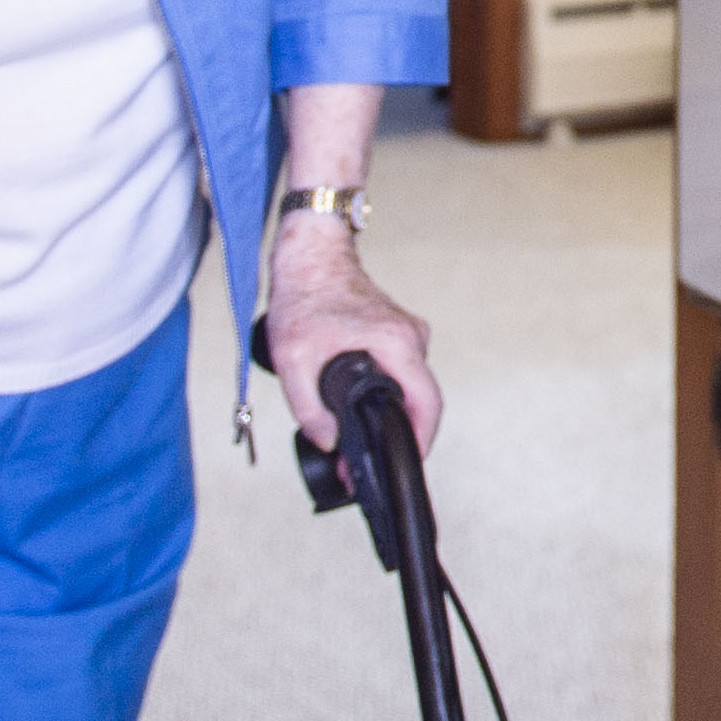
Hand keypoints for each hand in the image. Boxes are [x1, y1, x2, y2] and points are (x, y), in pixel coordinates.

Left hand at [268, 216, 441, 455]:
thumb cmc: (303, 296)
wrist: (310, 256)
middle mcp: (412, 338)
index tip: (405, 464)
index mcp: (396, 343)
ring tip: (361, 439)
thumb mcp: (292, 359)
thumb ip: (308, 408)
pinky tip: (362, 407)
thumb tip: (329, 441)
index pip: (428, 402)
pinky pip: (403, 372)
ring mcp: (409, 334)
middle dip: (401, 434)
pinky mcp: (398, 333)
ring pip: (411, 386)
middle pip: (422, 399)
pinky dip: (389, 393)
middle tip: (369, 463)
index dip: (421, 439)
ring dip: (393, 413)